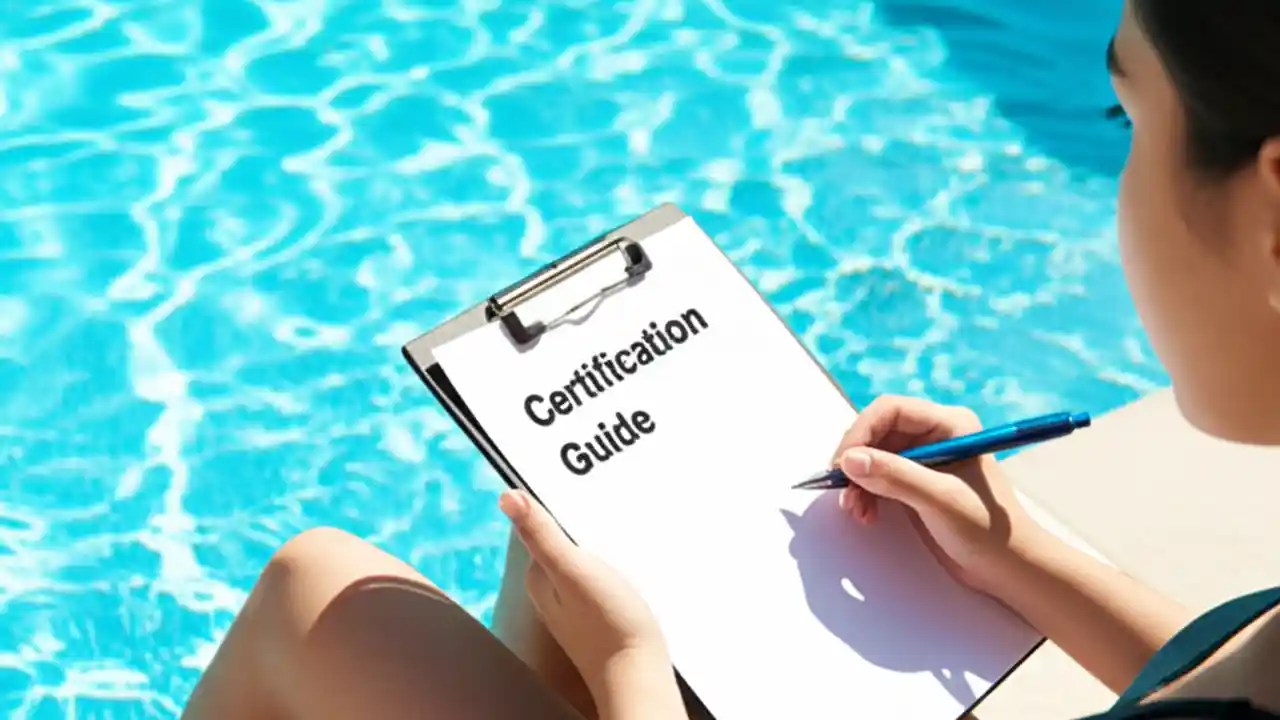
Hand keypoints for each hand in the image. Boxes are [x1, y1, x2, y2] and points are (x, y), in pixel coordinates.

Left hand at [499, 490, 685, 718]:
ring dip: (601, 542)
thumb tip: (506, 495)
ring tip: (622, 524)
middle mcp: (552, 591)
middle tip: (610, 500)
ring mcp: (575, 605)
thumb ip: (542, 534)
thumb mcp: (573, 569)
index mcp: (539, 575)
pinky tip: (629, 559)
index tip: (582, 480)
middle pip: (563, 541)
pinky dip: (612, 563)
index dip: (559, 502)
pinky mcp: (598, 615)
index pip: (541, 525)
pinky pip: (600, 577)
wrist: (638, 673)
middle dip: (582, 522)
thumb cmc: (606, 620)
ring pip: (584, 558)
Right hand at [830, 395, 1044, 593]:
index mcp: (950, 424)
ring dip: (858, 481)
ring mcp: (925, 459)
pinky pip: (878, 476)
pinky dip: (866, 493)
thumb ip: (895, 476)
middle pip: (877, 432)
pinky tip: (866, 514)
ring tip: (856, 510)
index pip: (890, 410)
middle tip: (845, 492)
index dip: (861, 432)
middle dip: (856, 461)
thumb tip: (849, 460)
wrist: (1009, 569)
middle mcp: (935, 435)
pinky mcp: (916, 483)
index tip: (843, 464)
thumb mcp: (940, 500)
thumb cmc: (987, 531)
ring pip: (873, 456)